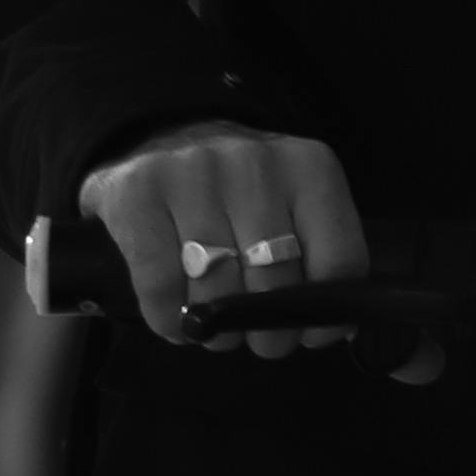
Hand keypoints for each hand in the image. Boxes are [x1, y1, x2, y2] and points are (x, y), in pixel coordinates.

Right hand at [75, 119, 372, 361]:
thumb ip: (318, 257)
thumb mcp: (292, 207)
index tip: (306, 332)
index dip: (321, 316)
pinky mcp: (137, 194)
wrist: (158, 140)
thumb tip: (329, 327)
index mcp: (308, 168)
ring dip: (216, 329)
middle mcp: (254, 164)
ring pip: (217, 293)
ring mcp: (192, 173)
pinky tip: (175, 316)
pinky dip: (169, 320)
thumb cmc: (234, 194)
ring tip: (212, 322)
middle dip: (266, 331)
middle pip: (275, 285)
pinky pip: (161, 289)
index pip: (338, 262)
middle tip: (253, 335)